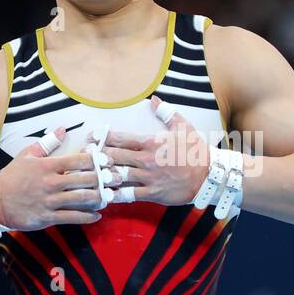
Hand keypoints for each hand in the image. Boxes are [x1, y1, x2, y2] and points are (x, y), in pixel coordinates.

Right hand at [0, 126, 105, 229]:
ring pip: (81, 199)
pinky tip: (97, 215)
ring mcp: (49, 201)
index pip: (78, 160)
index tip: (108, 161)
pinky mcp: (47, 217)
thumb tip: (63, 129)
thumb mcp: (27, 155)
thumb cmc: (13, 177)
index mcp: (47, 166)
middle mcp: (50, 183)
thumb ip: (47, 143)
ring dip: (99, 198)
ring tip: (110, 197)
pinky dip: (87, 217)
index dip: (96, 160)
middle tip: (116, 179)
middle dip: (103, 180)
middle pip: (84, 180)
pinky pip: (72, 217)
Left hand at [94, 95, 211, 205]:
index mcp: (151, 142)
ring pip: (118, 176)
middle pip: (113, 157)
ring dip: (102, 175)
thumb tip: (155, 99)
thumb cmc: (196, 150)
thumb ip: (167, 113)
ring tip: (88, 175)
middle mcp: (147, 159)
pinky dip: (114, 195)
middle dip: (96, 156)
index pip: (121, 138)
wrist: (210, 175)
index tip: (91, 137)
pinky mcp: (152, 193)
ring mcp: (148, 177)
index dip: (103, 137)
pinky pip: (128, 195)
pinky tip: (103, 194)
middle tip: (83, 156)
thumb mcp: (184, 127)